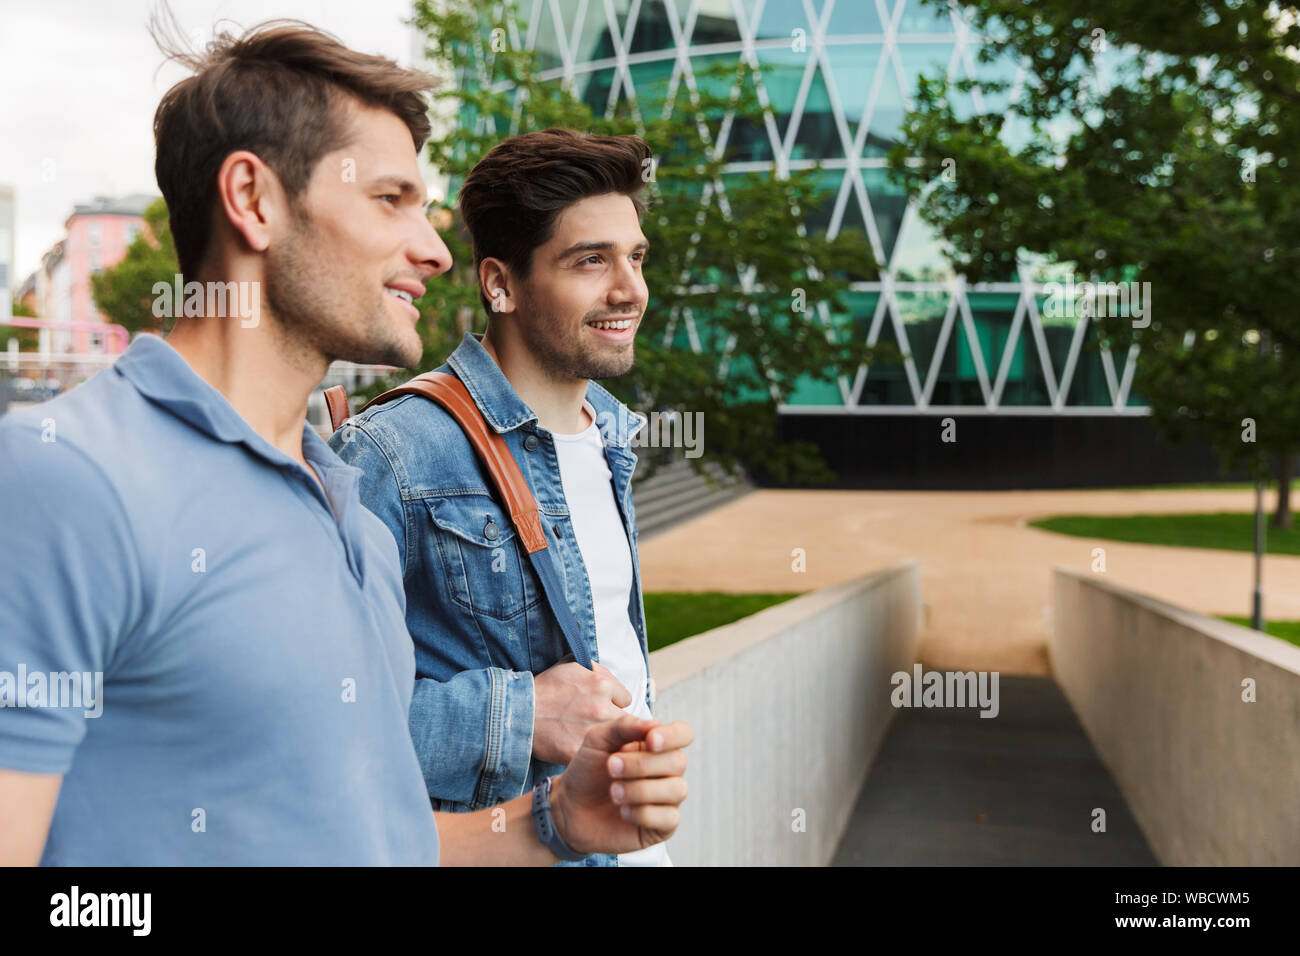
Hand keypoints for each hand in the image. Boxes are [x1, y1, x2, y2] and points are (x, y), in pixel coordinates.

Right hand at [532, 659, 631, 763]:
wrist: (518, 711)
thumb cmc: (544, 688)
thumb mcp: (571, 666)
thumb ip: (598, 671)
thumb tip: (613, 681)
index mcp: (601, 684)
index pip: (626, 699)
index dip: (615, 704)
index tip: (604, 708)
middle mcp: (601, 706)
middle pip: (626, 721)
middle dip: (614, 723)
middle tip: (598, 725)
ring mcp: (591, 730)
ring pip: (614, 740)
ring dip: (606, 740)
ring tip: (590, 739)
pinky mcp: (580, 750)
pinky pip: (598, 756)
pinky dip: (592, 755)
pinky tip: (581, 751)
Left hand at [549, 715, 691, 855]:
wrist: (569, 807)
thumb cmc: (587, 771)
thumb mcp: (597, 740)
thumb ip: (624, 726)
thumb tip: (654, 723)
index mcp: (655, 745)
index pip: (683, 734)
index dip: (673, 736)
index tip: (650, 740)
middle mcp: (666, 771)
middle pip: (678, 761)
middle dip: (642, 764)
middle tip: (611, 767)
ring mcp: (666, 799)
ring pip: (676, 790)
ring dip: (640, 790)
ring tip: (613, 792)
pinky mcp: (662, 826)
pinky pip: (669, 818)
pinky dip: (643, 814)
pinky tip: (623, 812)